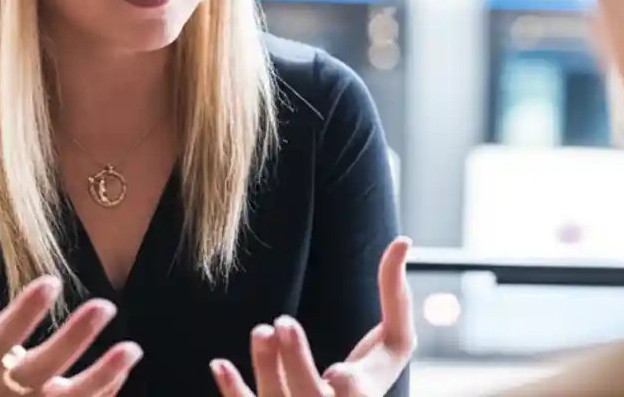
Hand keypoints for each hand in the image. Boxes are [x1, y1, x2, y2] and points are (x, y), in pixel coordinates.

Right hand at [0, 202, 141, 396]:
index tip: (52, 280)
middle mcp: (3, 386)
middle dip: (73, 340)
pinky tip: (124, 365)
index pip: (2, 334)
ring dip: (101, 376)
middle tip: (106, 305)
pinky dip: (103, 391)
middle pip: (39, 368)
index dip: (25, 311)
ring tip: (133, 348)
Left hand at [209, 237, 415, 396]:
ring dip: (265, 367)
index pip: (358, 388)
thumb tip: (404, 241)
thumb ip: (396, 296)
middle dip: (296, 364)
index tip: (338, 365)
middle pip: (309, 396)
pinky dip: (232, 390)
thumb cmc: (370, 377)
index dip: (350, 381)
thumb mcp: (392, 345)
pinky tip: (219, 363)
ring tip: (261, 330)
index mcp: (365, 393)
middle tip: (282, 323)